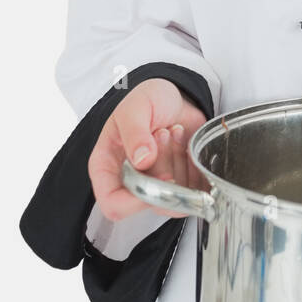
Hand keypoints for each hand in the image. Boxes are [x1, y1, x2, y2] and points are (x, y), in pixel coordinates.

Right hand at [88, 77, 208, 220]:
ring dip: (178, 162)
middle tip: (163, 134)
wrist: (175, 96)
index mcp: (107, 168)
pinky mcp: (180, 183)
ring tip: (172, 132)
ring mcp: (156, 184)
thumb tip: (142, 161)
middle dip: (164, 168)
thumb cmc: (149, 100)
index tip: (158, 178)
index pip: (114, 205)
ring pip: (173, 197)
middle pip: (149, 200)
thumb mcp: (135, 108)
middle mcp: (130, 182)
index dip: (135, 201)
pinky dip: (194, 166)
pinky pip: (193, 191)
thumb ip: (135, 133)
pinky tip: (184, 141)